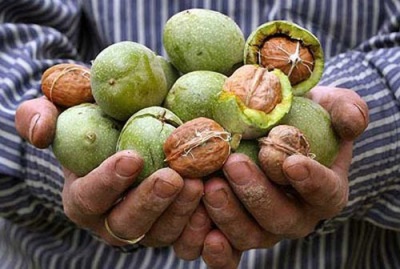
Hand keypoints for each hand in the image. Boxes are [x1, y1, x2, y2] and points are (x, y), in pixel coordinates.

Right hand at [15, 98, 203, 246]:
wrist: (136, 124)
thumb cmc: (101, 115)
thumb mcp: (68, 104)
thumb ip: (40, 113)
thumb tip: (40, 132)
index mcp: (84, 195)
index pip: (89, 197)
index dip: (107, 182)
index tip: (132, 157)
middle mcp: (112, 218)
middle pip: (126, 224)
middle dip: (149, 202)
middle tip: (172, 177)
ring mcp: (146, 225)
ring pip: (160, 233)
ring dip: (180, 211)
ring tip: (199, 182)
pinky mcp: (173, 225)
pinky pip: (186, 235)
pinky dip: (200, 223)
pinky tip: (214, 198)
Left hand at [197, 86, 368, 265]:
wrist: (270, 131)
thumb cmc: (302, 117)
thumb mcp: (329, 105)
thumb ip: (346, 110)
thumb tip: (352, 122)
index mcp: (324, 191)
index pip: (325, 193)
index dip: (312, 181)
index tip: (292, 162)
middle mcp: (296, 216)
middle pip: (281, 219)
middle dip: (257, 194)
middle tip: (233, 164)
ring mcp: (263, 227)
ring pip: (250, 236)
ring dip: (229, 215)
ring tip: (209, 186)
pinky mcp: (234, 231)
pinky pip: (227, 250)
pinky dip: (214, 247)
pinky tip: (199, 225)